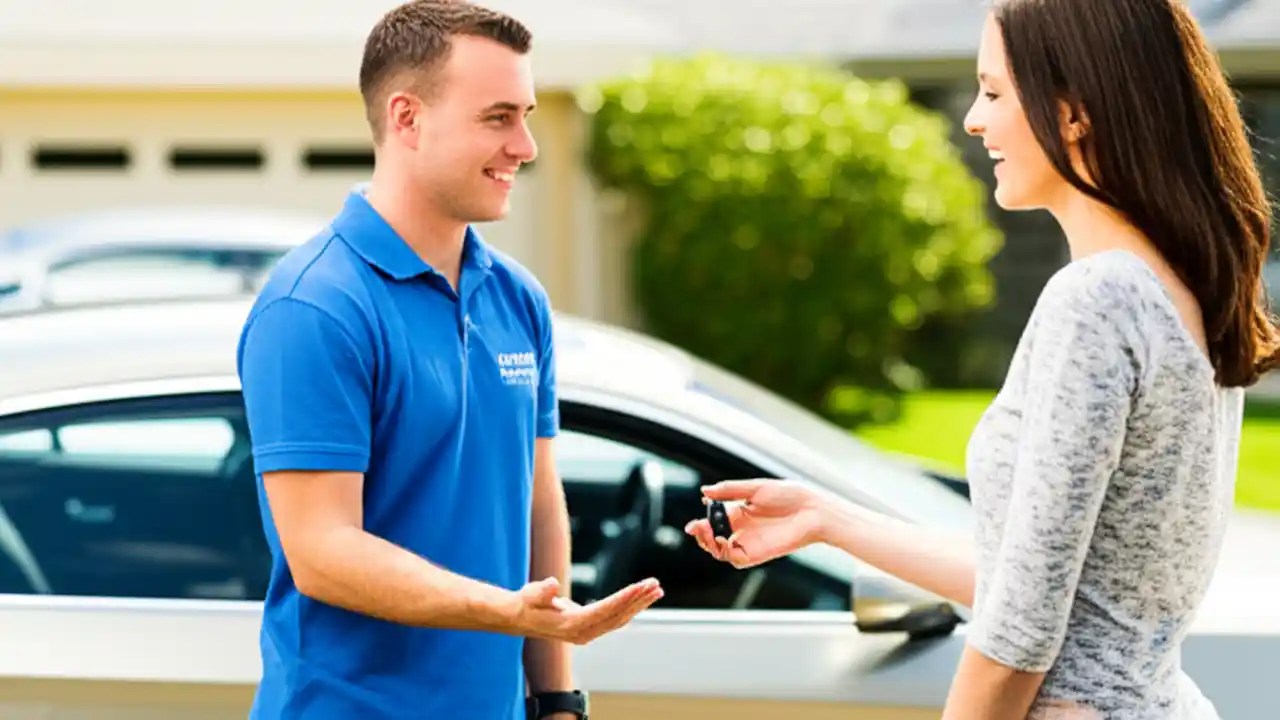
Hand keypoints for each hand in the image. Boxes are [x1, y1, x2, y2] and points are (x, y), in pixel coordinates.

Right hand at [514, 576, 661, 644]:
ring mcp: (587, 632)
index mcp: (572, 625)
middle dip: (638, 600)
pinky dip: (630, 608)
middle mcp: (583, 632)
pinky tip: (641, 598)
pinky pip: (614, 619)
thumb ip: (541, 591)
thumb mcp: (530, 594)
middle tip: (656, 584)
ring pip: (619, 619)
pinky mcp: (588, 628)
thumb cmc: (526, 603)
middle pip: (617, 616)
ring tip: (656, 589)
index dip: (625, 598)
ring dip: (638, 604)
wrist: (519, 618)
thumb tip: (552, 584)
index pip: (606, 610)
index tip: (641, 586)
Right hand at [684, 479, 825, 568]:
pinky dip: (725, 553)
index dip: (701, 523)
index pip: (713, 520)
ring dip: (709, 545)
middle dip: (701, 535)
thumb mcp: (756, 488)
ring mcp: (749, 543)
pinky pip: (735, 560)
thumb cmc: (789, 495)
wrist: (813, 511)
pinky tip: (724, 542)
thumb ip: (730, 491)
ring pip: (720, 551)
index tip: (693, 523)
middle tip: (698, 529)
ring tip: (711, 535)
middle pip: (712, 538)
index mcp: (740, 511)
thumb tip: (704, 492)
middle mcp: (742, 529)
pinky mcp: (757, 554)